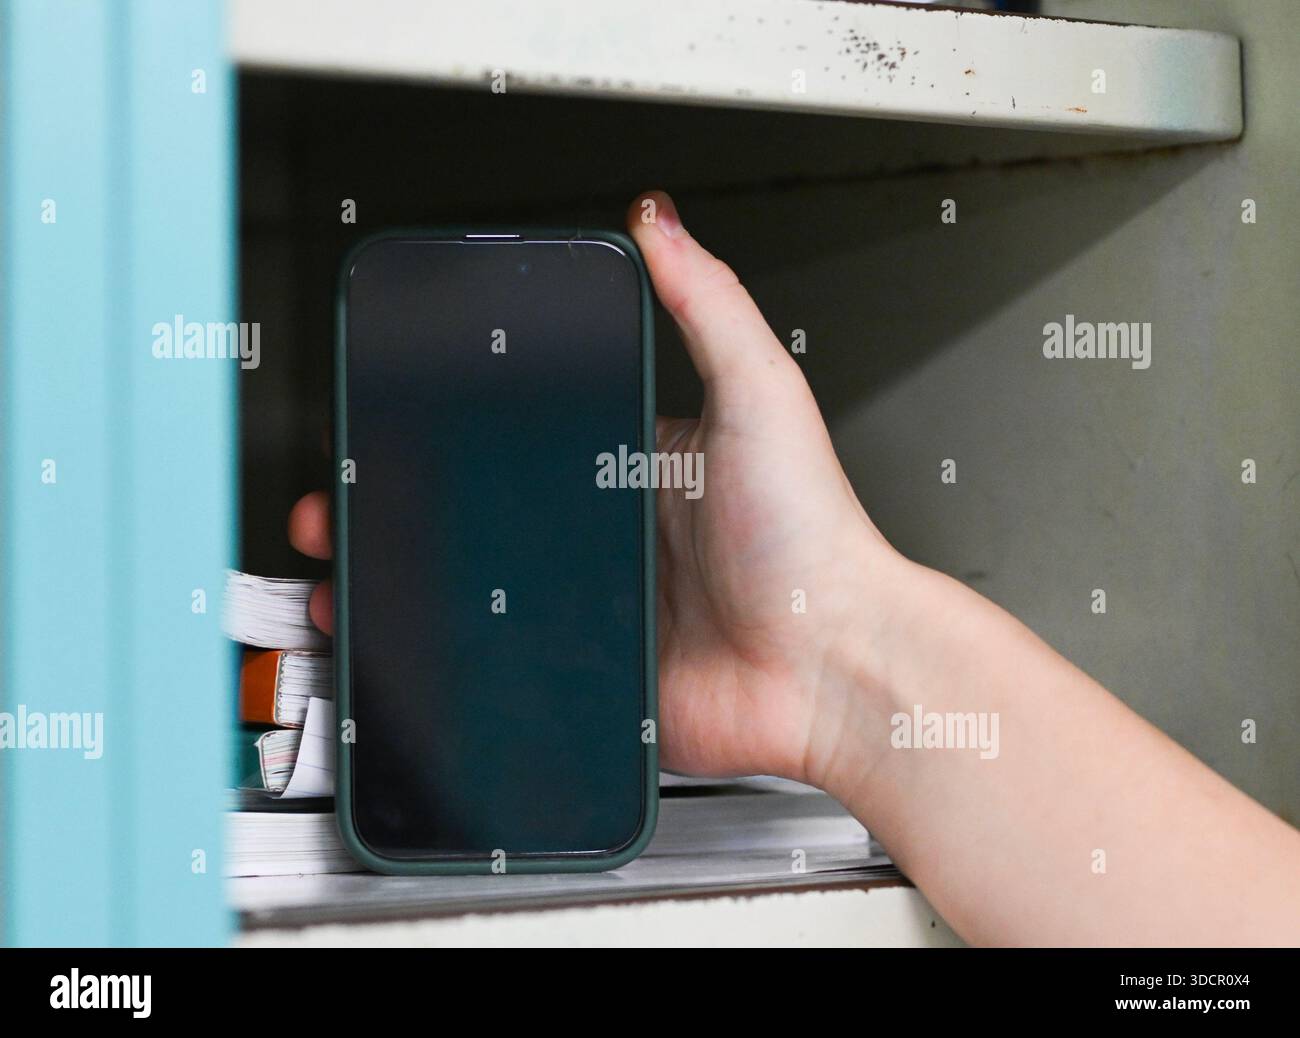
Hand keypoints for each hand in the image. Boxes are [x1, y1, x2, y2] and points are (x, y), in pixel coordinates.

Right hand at [290, 190, 905, 785]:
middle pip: (487, 513)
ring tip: (346, 573)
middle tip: (346, 501)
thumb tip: (661, 222)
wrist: (832, 665)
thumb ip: (708, 305)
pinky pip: (505, 665)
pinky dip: (450, 660)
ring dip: (407, 584)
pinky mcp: (592, 675)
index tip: (400, 420)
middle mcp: (610, 533)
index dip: (456, 430)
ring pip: (477, 592)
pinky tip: (406, 646)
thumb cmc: (813, 536)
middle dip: (407, 508)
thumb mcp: (760, 393)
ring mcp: (597, 607)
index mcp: (636, 462)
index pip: (527, 434)